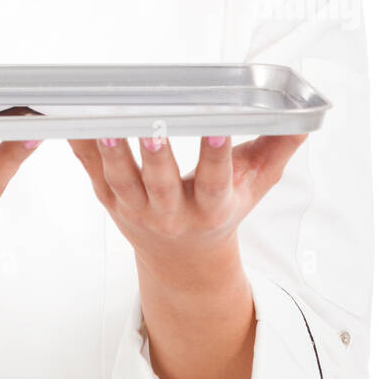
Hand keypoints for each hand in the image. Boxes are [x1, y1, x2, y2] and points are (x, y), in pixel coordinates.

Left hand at [68, 132, 306, 274]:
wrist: (182, 259)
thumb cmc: (219, 210)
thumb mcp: (253, 186)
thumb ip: (276, 149)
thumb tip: (306, 119)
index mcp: (210, 207)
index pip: (216, 180)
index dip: (217, 155)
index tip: (218, 128)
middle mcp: (171, 211)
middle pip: (161, 184)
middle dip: (156, 157)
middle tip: (152, 129)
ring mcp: (136, 207)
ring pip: (121, 179)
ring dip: (112, 152)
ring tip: (107, 125)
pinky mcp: (110, 199)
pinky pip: (91, 170)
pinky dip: (80, 146)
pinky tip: (72, 120)